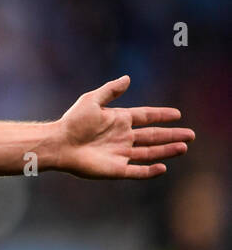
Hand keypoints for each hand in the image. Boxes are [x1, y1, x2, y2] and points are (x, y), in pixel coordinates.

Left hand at [56, 76, 193, 178]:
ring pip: (149, 153)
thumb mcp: (92, 100)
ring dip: (166, 150)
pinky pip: (137, 171)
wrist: (59, 144)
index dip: (161, 115)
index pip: (145, 117)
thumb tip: (127, 78)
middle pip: (153, 136)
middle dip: (172, 135)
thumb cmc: (73, 122)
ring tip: (184, 147)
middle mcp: (122, 137)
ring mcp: (120, 154)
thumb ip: (110, 91)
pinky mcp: (116, 169)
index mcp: (118, 120)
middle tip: (191, 135)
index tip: (177, 114)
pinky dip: (150, 171)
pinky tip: (163, 167)